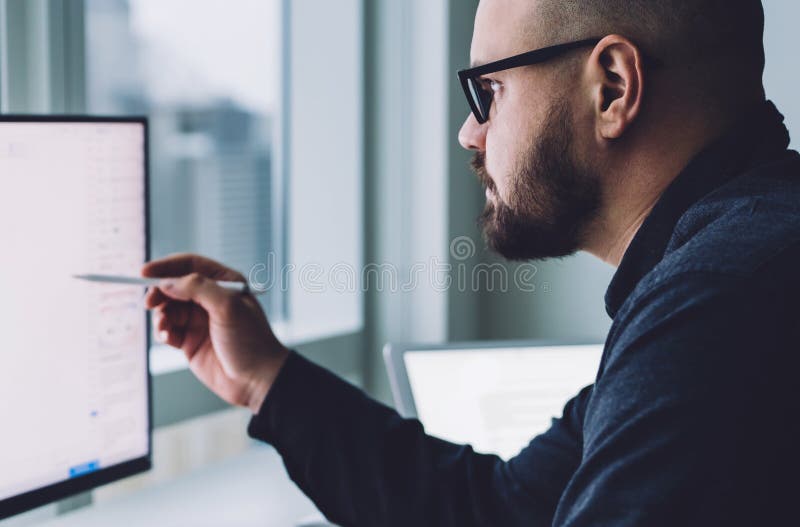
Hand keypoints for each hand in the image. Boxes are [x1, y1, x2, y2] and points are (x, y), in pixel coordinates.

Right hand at [142, 253, 288, 412]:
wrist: (256, 380)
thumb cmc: (251, 340)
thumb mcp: (228, 306)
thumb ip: (198, 288)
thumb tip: (168, 283)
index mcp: (224, 283)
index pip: (190, 265)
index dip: (166, 266)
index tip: (145, 273)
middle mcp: (211, 299)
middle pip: (174, 286)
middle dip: (159, 293)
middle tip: (149, 302)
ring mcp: (199, 320)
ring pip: (168, 309)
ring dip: (161, 315)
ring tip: (165, 327)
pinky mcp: (190, 341)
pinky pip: (168, 330)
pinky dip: (163, 331)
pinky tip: (168, 338)